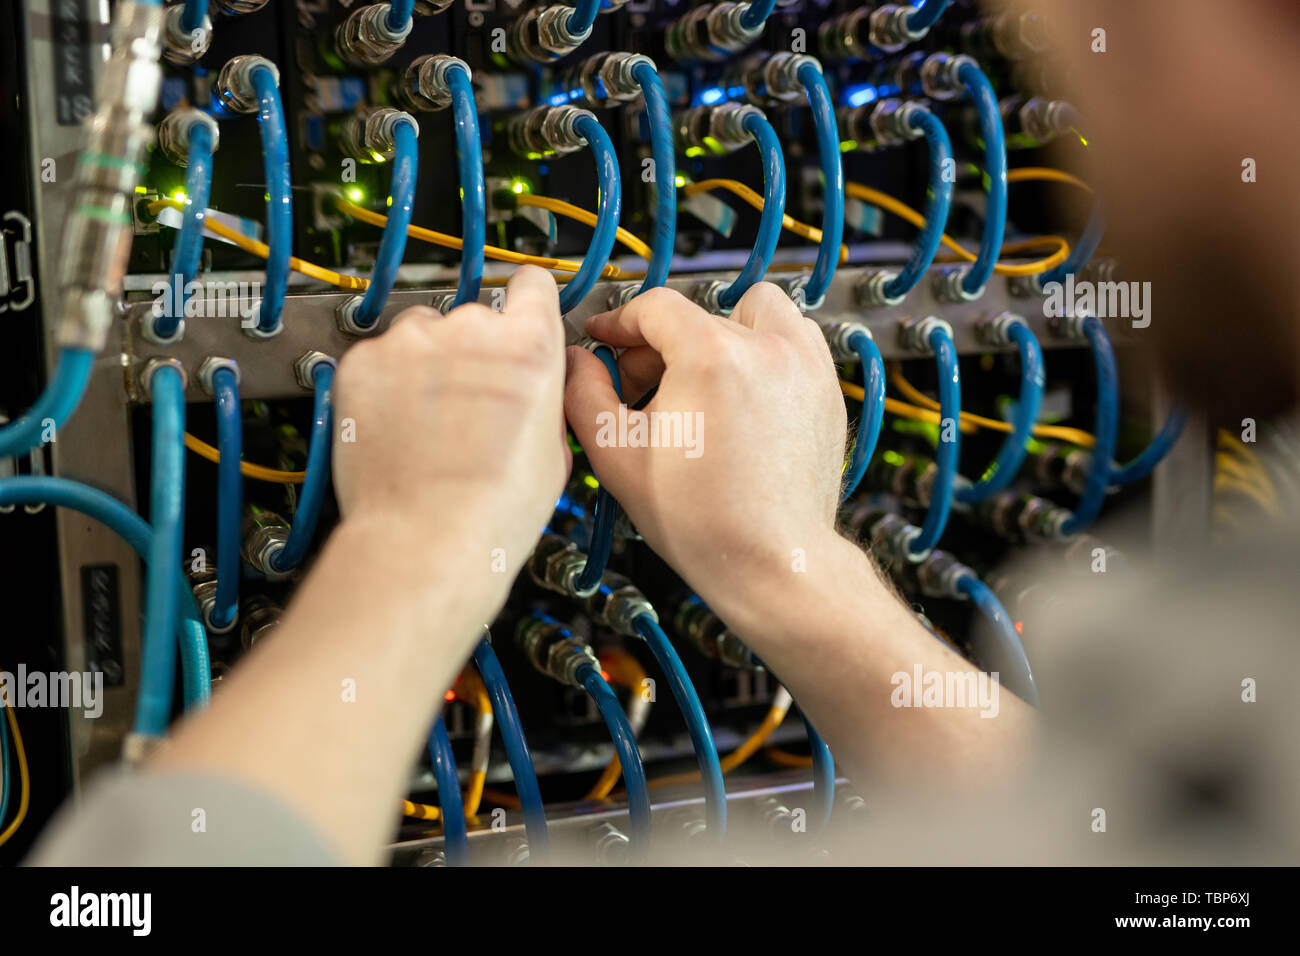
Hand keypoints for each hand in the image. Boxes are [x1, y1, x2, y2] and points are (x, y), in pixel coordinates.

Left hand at [333, 266, 570, 579]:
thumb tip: (531, 387)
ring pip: (423, 335)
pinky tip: (398, 428)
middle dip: (472, 352)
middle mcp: (471, 329)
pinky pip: (379, 359)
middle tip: (468, 405)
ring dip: (427, 364)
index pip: (531, 284)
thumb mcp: (554, 448)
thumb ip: (543, 394)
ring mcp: (411, 341)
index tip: (516, 313)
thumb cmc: (495, 508)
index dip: (525, 302)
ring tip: (429, 422)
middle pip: (473, 318)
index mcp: (529, 345)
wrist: (428, 539)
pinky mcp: (362, 361)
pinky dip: (385, 384)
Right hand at [565, 283, 846, 626]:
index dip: (619, 322)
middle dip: (663, 344)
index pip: (655, 306)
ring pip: (758, 312)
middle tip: (643, 390)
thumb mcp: (617, 455)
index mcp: (712, 355)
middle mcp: (767, 347)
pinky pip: (794, 341)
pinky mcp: (826, 389)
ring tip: (701, 382)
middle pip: (699, 315)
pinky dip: (765, 352)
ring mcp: (806, 366)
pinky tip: (741, 397)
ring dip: (724, 333)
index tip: (604, 340)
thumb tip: (578, 360)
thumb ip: (584, 394)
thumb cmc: (699, 519)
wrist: (773, 562)